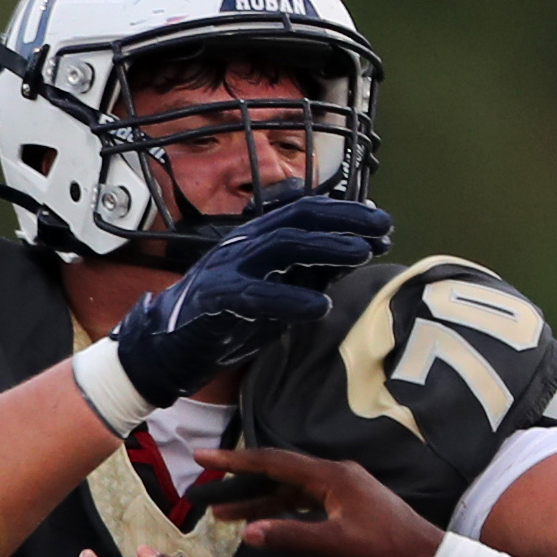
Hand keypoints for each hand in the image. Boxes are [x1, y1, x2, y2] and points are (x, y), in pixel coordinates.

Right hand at [112, 197, 393, 405]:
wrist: (172, 344)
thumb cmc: (230, 315)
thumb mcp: (278, 286)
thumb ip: (311, 269)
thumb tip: (358, 249)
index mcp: (259, 237)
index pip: (306, 212)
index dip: (346, 213)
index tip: (383, 224)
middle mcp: (244, 244)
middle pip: (297, 219)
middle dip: (344, 220)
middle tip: (383, 229)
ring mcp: (229, 269)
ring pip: (281, 247)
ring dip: (325, 248)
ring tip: (362, 254)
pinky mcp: (217, 300)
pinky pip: (257, 296)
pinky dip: (290, 300)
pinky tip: (319, 307)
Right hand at [197, 448, 443, 556]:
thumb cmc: (388, 553)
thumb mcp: (337, 546)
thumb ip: (292, 536)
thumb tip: (248, 533)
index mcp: (332, 476)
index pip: (274, 463)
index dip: (235, 462)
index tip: (204, 458)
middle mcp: (336, 475)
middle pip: (279, 473)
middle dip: (240, 481)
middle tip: (205, 487)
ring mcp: (343, 490)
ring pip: (290, 491)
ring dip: (258, 501)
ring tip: (221, 514)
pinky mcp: (348, 506)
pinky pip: (305, 503)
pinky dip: (281, 512)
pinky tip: (262, 523)